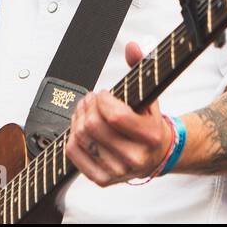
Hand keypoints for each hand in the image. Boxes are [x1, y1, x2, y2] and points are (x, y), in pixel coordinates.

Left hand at [65, 42, 174, 186]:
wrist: (155, 154)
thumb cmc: (148, 122)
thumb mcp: (149, 94)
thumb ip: (140, 67)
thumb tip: (131, 47)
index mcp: (150, 136)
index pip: (115, 115)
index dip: (103, 99)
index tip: (104, 93)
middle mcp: (134, 157)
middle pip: (94, 126)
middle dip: (88, 105)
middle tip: (91, 98)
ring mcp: (117, 171)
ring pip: (81, 137)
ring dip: (78, 116)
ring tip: (85, 109)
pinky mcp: (101, 179)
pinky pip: (73, 152)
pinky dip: (71, 135)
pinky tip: (81, 126)